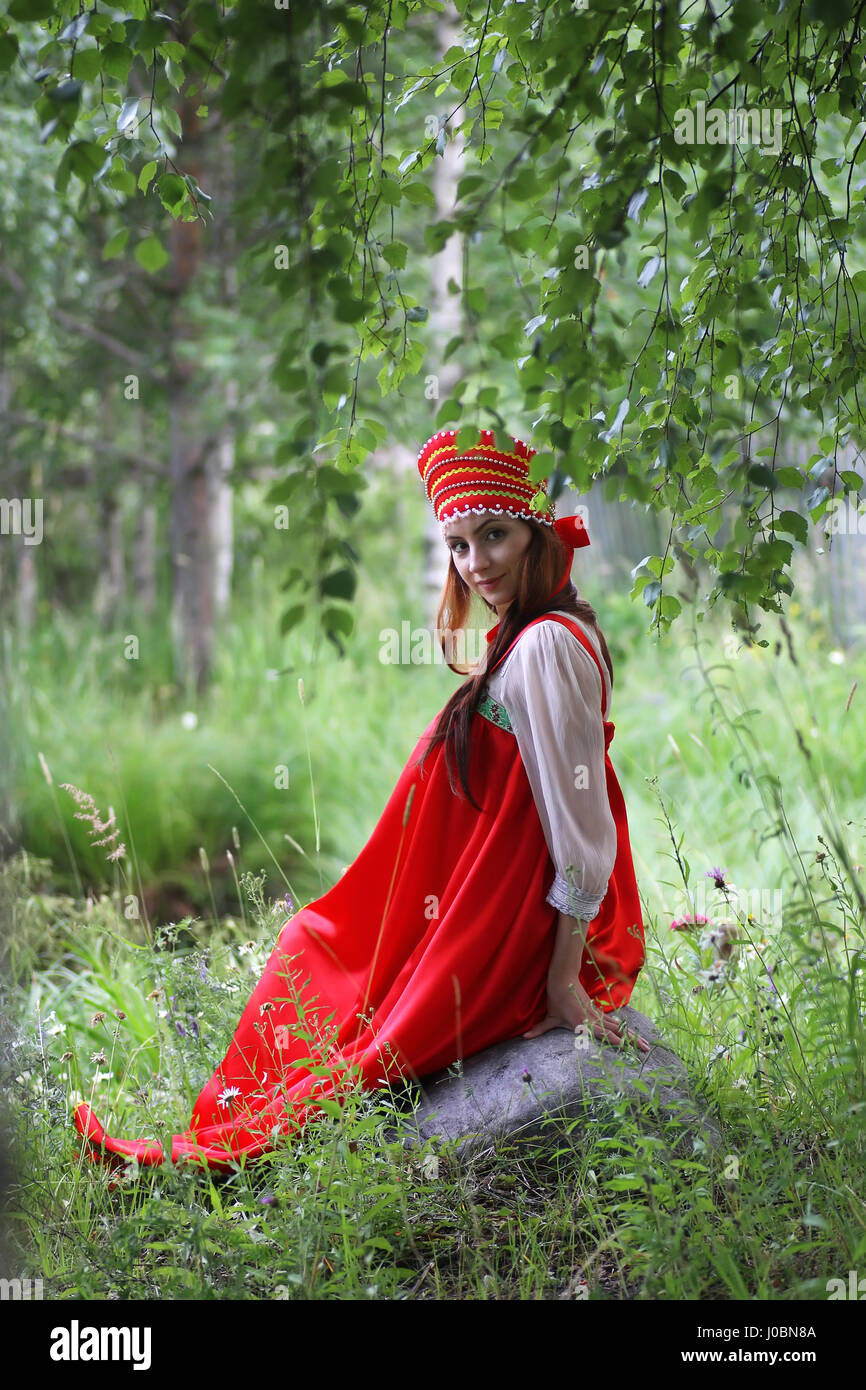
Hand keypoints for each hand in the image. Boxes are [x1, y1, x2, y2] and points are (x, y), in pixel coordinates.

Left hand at [523, 977, 650, 1053]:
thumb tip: (524, 1038)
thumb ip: (540, 1029)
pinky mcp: (598, 1012)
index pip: (602, 1032)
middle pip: (617, 1031)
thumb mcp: (549, 1016)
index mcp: (584, 1022)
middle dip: (632, 1041)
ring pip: (619, 1027)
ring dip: (632, 1036)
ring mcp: (598, 1015)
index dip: (613, 1039)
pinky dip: (624, 1029)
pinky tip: (634, 1035)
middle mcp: (594, 1019)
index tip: (623, 1046)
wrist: (562, 978)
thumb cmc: (556, 999)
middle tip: (646, 1050)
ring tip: (646, 1045)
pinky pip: (614, 1022)